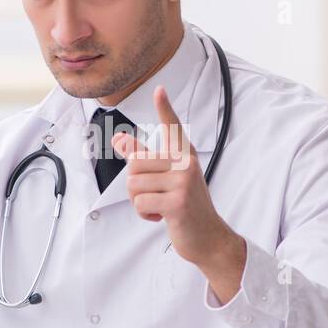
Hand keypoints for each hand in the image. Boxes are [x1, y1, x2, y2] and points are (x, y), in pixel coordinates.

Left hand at [111, 86, 245, 301]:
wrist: (208, 237)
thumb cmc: (185, 205)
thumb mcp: (166, 178)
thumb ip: (143, 158)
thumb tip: (119, 140)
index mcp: (184, 156)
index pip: (172, 128)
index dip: (165, 108)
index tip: (159, 90)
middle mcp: (185, 164)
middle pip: (135, 163)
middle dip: (136, 184)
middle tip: (155, 195)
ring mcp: (183, 182)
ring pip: (134, 185)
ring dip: (140, 202)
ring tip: (160, 205)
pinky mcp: (178, 202)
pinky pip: (141, 202)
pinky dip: (145, 214)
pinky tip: (162, 216)